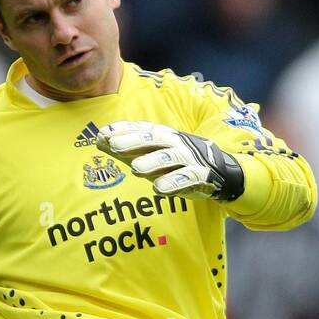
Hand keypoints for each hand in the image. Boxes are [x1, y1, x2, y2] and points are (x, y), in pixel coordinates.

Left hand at [95, 121, 244, 199]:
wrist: (220, 173)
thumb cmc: (177, 163)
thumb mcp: (151, 155)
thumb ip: (127, 149)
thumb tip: (99, 139)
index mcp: (163, 136)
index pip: (141, 129)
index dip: (123, 130)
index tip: (103, 133)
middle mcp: (176, 143)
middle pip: (154, 139)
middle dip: (134, 141)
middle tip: (114, 146)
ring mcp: (190, 158)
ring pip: (171, 157)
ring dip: (153, 161)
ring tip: (135, 169)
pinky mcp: (201, 175)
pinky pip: (189, 177)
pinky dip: (174, 182)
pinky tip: (159, 189)